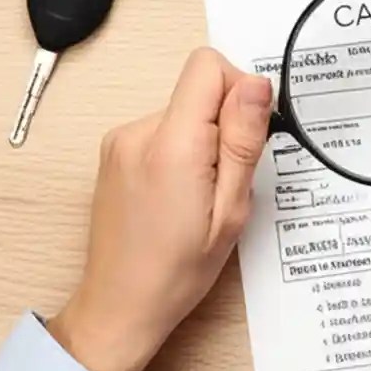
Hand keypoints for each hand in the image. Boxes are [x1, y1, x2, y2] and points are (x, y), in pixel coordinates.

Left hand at [48, 48, 271, 370]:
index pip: (208, 67)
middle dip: (225, 127)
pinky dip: (182, 153)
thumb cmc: (178, 270)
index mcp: (171, 144)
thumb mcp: (231, 210)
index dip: (240, 92)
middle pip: (198, 89)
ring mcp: (120, 141)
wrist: (121, 304)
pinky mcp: (114, 153)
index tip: (247, 138)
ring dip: (203, 143)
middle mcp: (137, 132)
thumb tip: (256, 85)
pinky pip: (163, 131)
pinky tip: (181, 196)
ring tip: (201, 196)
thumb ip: (243, 141)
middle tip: (226, 184)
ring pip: (184, 113)